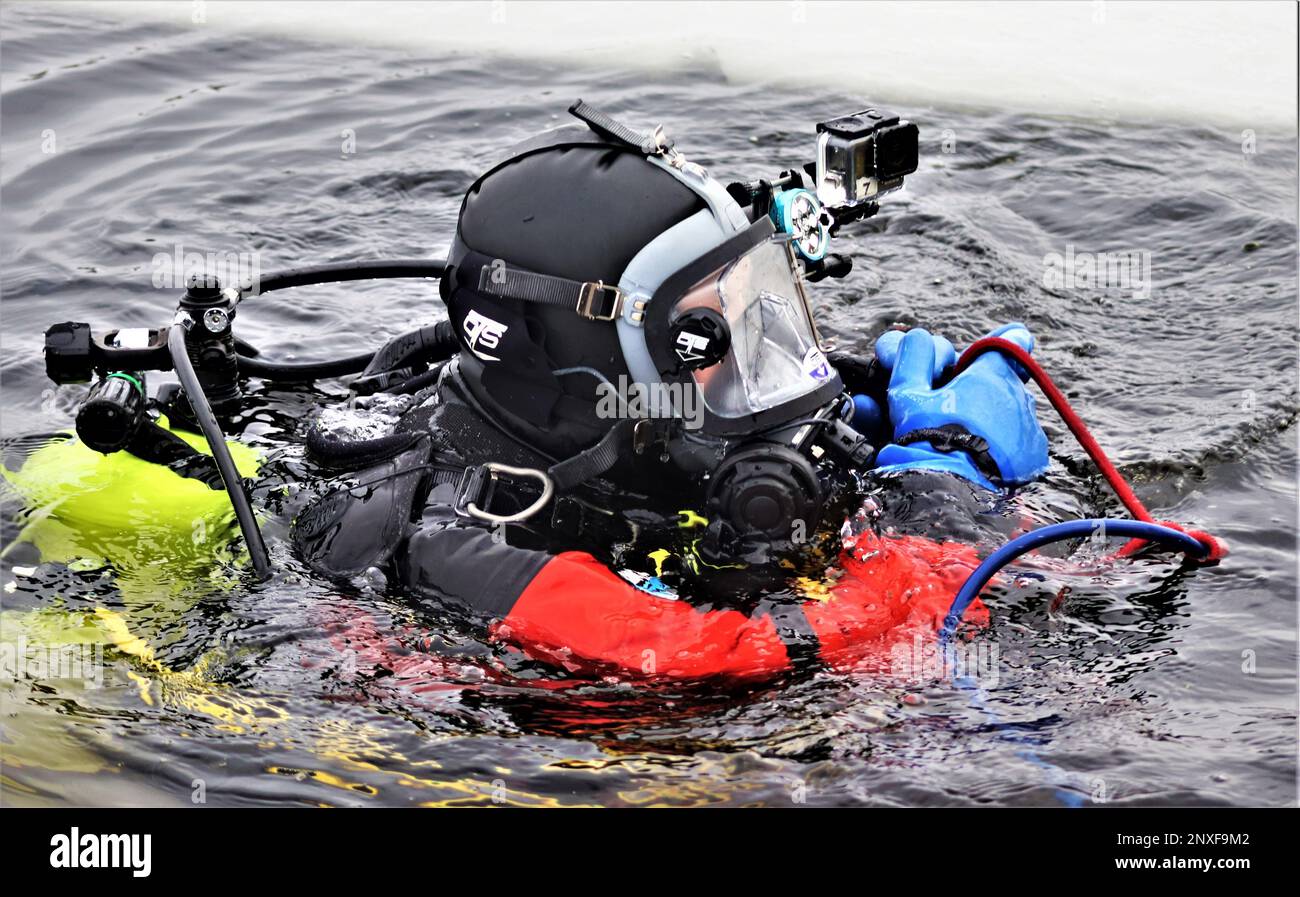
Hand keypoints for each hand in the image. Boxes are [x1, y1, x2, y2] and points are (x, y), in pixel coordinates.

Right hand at [867, 323, 1048, 487]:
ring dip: (994, 418)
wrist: (947, 489)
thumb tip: (917, 335)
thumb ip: (914, 357)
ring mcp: (1028, 427)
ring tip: (967, 438)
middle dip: (986, 389)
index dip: (1004, 342)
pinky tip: (981, 455)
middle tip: (957, 409)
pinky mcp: (1032, 455)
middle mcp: (1017, 395)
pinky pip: (1021, 441)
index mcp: (990, 374)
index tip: (1003, 344)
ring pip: (1013, 412)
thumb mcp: (907, 393)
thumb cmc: (925, 438)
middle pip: (1005, 382)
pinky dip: (1004, 445)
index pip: (1012, 341)